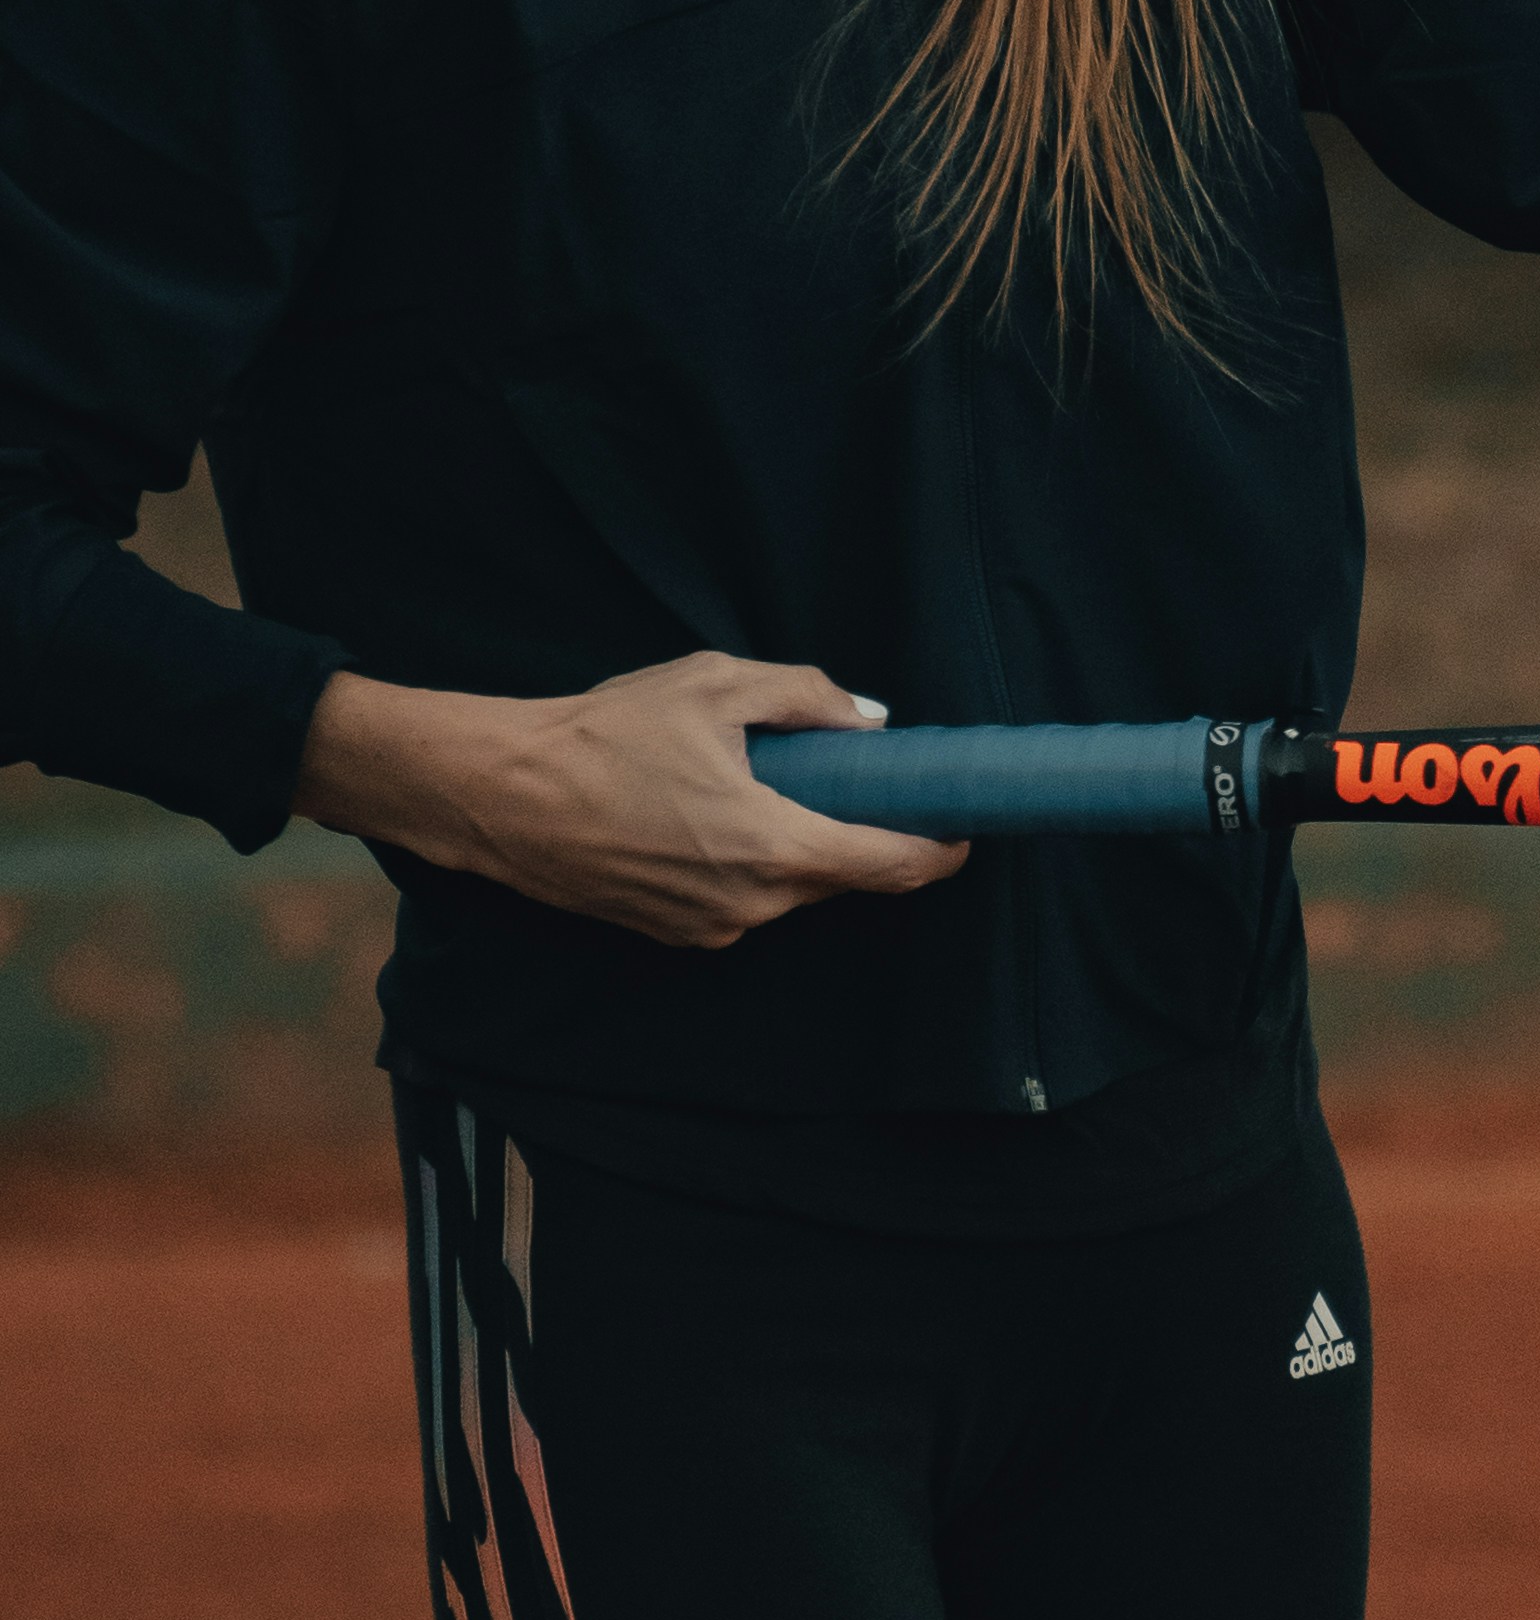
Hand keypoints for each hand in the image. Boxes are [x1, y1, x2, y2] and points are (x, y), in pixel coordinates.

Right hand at [294, 654, 968, 949]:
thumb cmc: (604, 734)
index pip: (893, 868)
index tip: (962, 826)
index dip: (940, 848)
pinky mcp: (672, 935)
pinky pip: (740, 898)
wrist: (496, 795)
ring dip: (796, 842)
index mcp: (776, 848)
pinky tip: (708, 812)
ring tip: (756, 782)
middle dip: (859, 830)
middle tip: (855, 777)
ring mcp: (710, 929)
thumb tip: (871, 722)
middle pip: (843, 876)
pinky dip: (747, 860)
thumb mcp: (715, 685)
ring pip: (790, 886)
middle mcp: (752, 906)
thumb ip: (807, 698)